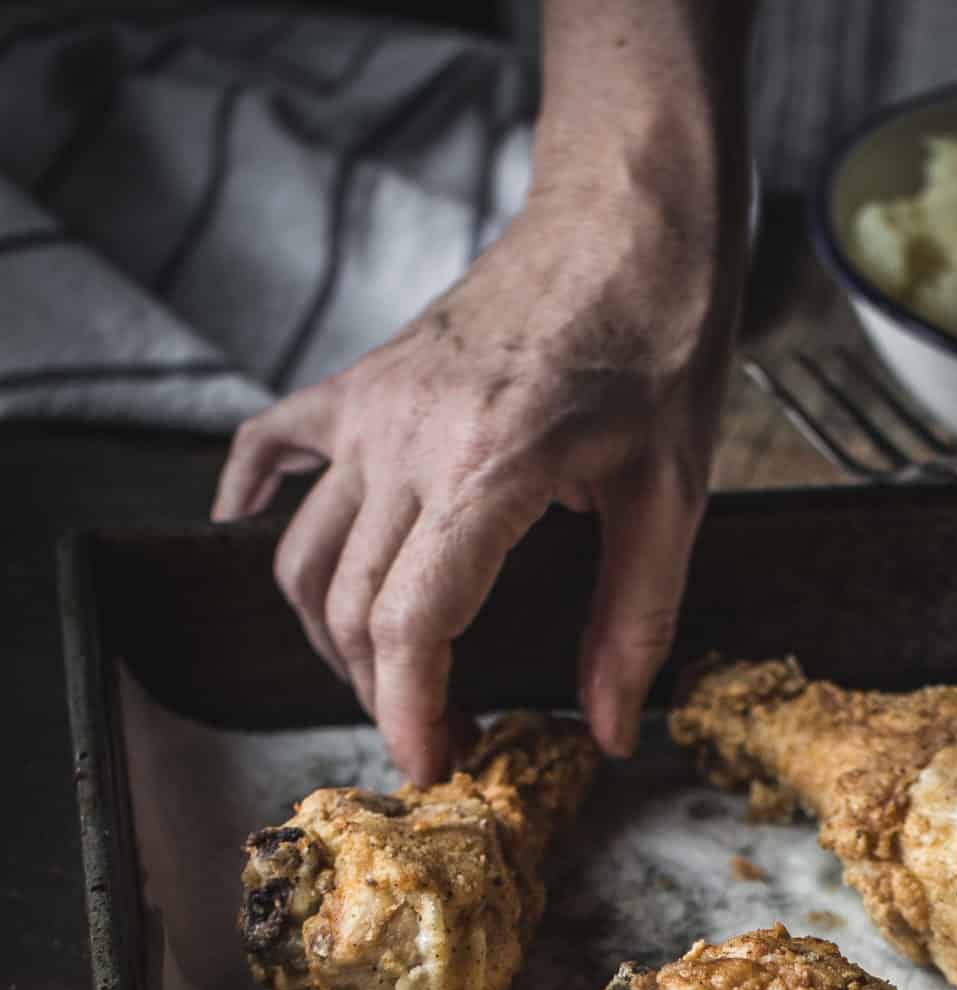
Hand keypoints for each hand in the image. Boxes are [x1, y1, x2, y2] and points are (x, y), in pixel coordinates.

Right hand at [213, 173, 741, 779]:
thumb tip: (608, 731)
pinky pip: (270, 448)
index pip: (408, 623)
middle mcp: (407, 439)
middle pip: (349, 605)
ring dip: (332, 634)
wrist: (626, 223)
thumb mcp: (673, 497)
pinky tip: (256, 541)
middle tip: (441, 736)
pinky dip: (251, 503)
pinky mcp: (360, 382)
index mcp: (488, 469)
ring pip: (303, 551)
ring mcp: (370, 406)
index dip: (409, 713)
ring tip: (392, 678)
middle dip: (385, 693)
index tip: (429, 766)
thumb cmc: (660, 347)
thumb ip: (635, 623)